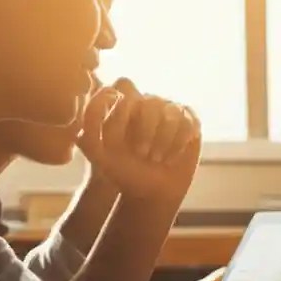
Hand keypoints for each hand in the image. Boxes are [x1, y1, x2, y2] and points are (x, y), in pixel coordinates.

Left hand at [76, 78, 201, 207]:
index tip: (118, 142)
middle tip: (142, 154)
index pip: (125, 87)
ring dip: (164, 141)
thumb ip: (90, 123)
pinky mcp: (190, 123)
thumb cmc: (123, 174)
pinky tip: (173, 157)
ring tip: (157, 158)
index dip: (123, 116)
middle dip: (146, 132)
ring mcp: (170, 111)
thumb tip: (109, 93)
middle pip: (150, 102)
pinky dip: (179, 143)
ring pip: (171, 112)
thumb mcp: (97, 151)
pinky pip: (189, 122)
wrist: (152, 193)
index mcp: (123, 104)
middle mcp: (147, 103)